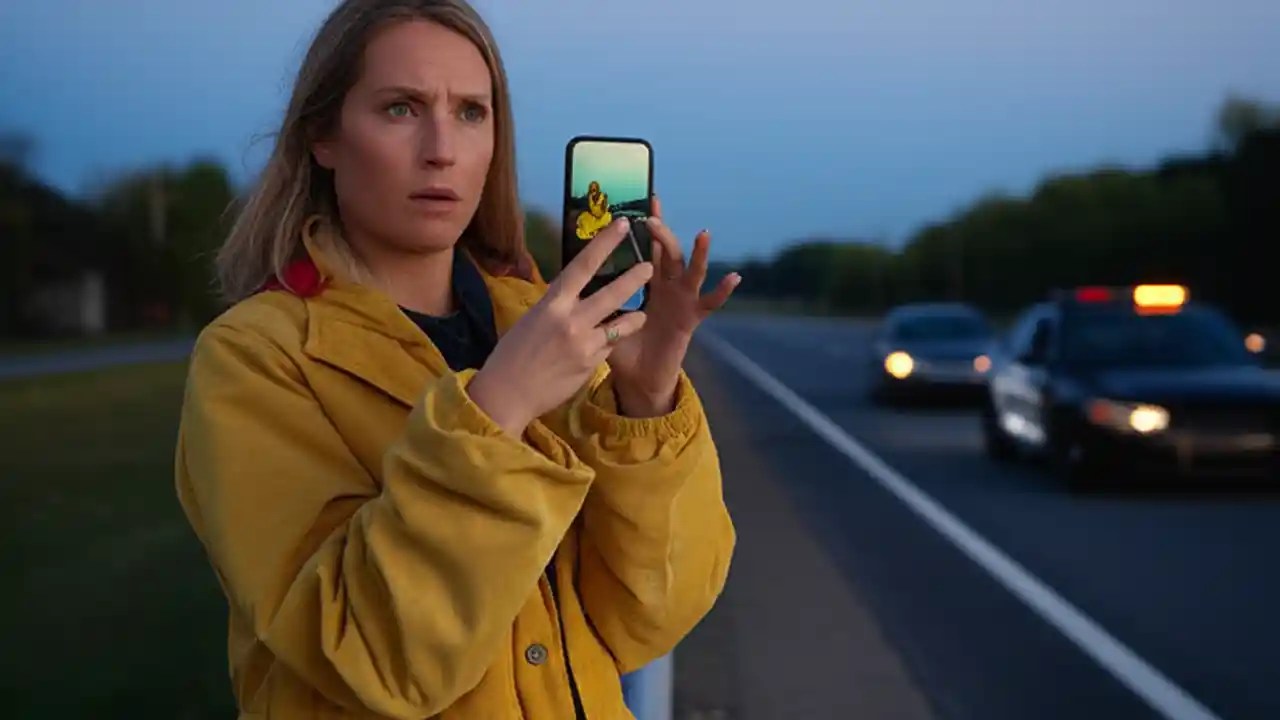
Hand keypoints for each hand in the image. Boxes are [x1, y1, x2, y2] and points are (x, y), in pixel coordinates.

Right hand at [468, 218, 652, 436]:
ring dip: (635, 316)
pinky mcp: (591, 365)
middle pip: (612, 293)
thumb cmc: (513, 353)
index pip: (582, 265)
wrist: (507, 394)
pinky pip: (610, 347)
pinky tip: (610, 342)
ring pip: (621, 324)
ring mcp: (584, 344)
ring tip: (643, 311)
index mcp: (552, 303)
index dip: (604, 243)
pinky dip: (612, 342)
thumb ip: (557, 306)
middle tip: (649, 267)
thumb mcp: (533, 319)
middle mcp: (571, 320)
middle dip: (634, 278)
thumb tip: (574, 292)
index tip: (621, 225)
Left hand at [606, 196, 740, 416]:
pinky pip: (710, 304)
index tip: (643, 203)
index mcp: (648, 285)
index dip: (647, 229)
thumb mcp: (604, 319)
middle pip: (668, 254)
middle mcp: (668, 288)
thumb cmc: (620, 349)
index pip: (648, 249)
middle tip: (652, 215)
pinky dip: (723, 291)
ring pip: (691, 272)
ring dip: (699, 253)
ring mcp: (682, 302)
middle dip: (663, 233)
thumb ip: (596, 299)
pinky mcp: (691, 320)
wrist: (638, 379)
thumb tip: (569, 278)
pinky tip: (734, 277)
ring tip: (703, 234)